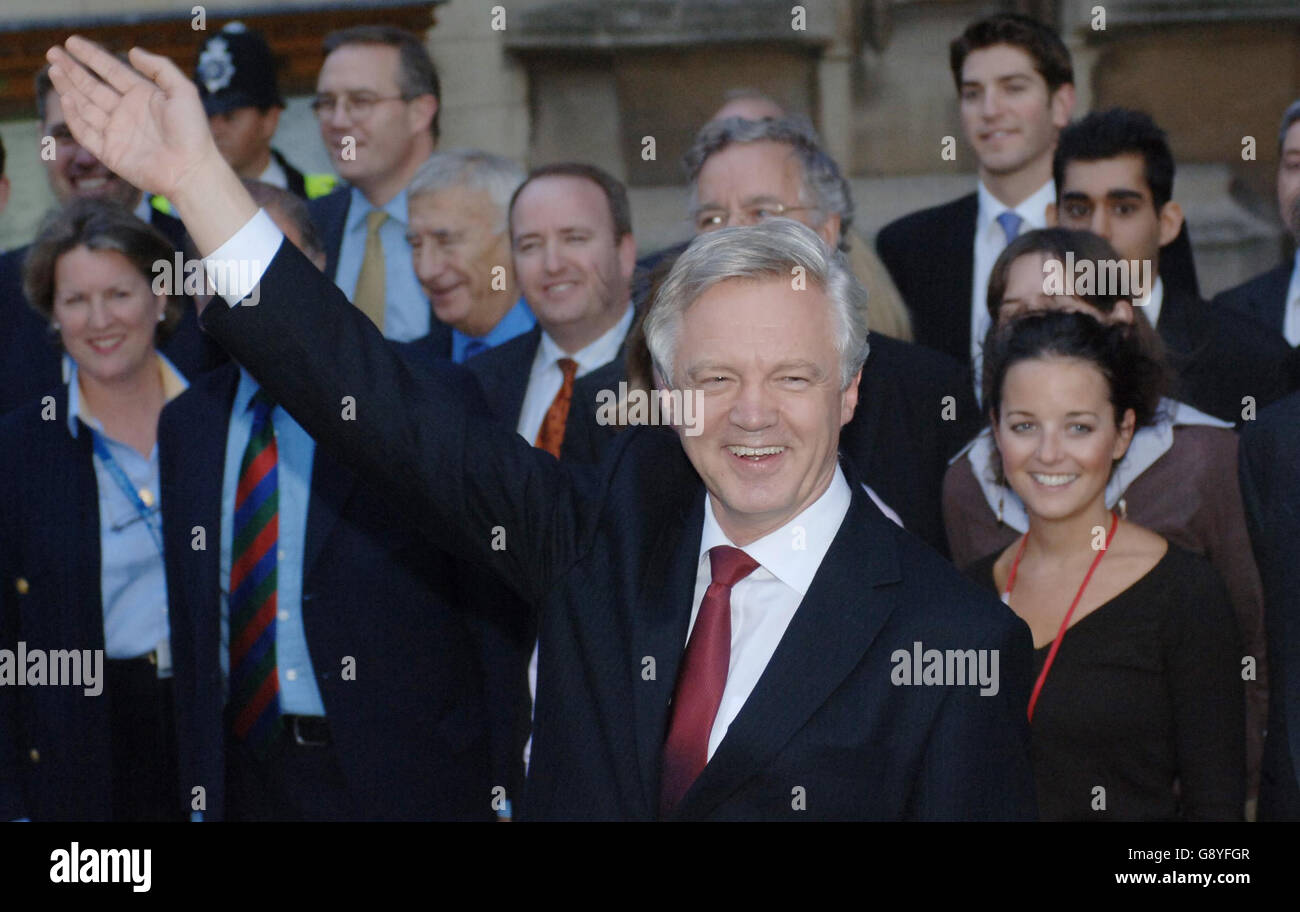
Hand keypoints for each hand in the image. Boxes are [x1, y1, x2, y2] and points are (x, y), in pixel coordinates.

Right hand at [46, 37, 217, 201]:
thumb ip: (160, 68)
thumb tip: (133, 51)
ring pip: (85, 106)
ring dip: (68, 88)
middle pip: (92, 86)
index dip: (91, 56)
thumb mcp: (183, 92)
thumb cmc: (193, 132)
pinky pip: (86, 132)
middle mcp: (127, 112)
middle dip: (72, 70)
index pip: (111, 71)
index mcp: (143, 96)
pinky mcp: (110, 153)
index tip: (71, 42)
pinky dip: (74, 116)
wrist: (191, 171)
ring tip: (55, 70)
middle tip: (52, 53)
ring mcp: (117, 132)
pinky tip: (67, 98)